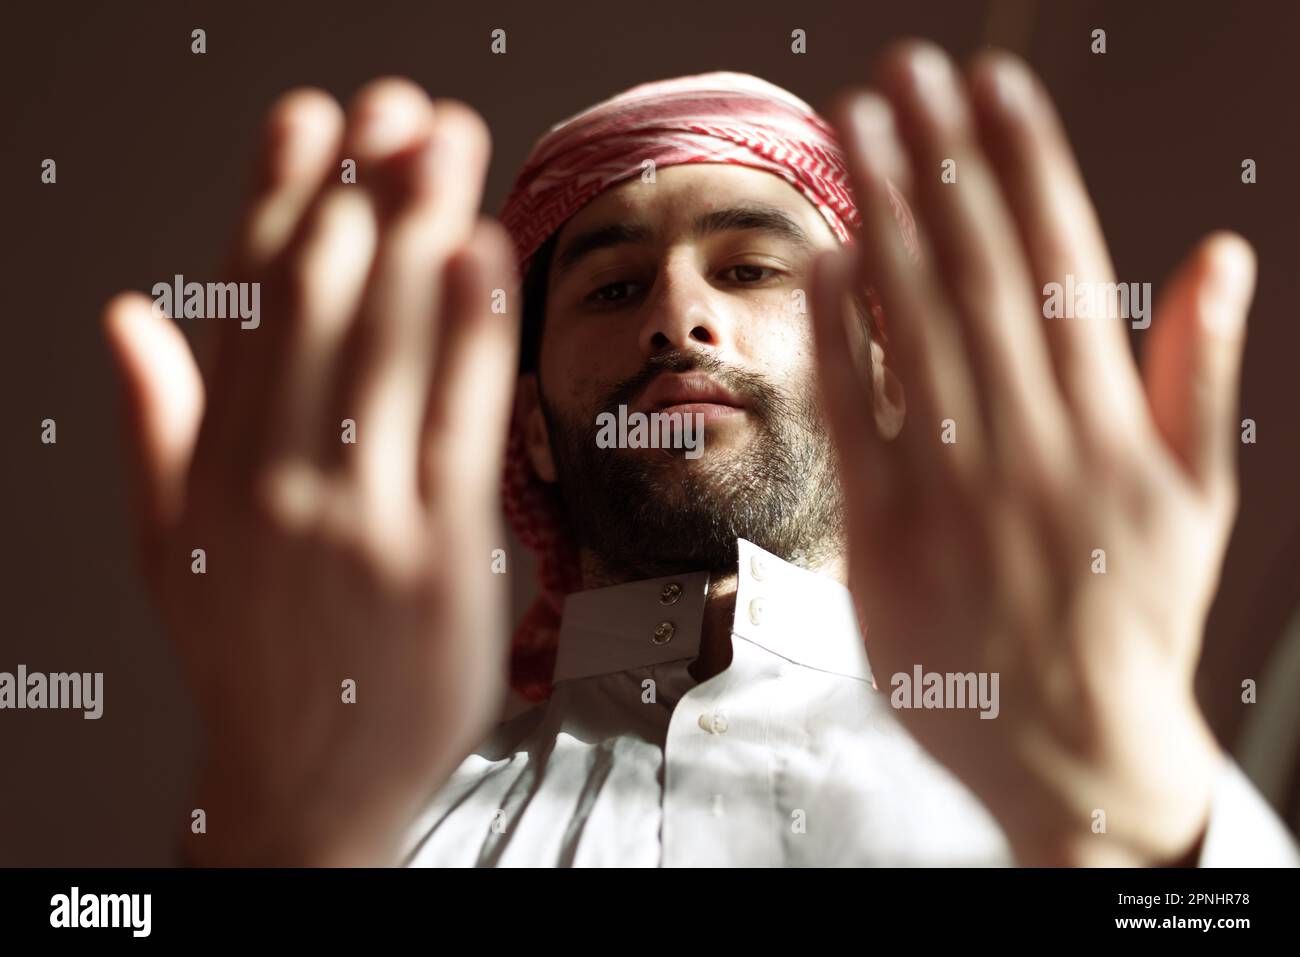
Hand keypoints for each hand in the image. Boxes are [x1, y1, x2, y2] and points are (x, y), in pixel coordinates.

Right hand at [103, 80, 519, 864]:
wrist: (311, 785)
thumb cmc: (256, 658)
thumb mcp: (173, 549)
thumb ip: (154, 426)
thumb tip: (126, 314)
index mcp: (212, 466)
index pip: (247, 306)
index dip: (281, 201)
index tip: (310, 123)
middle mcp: (274, 480)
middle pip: (322, 306)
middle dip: (363, 191)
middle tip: (401, 106)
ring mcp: (357, 517)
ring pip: (387, 347)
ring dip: (419, 229)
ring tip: (446, 143)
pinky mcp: (436, 556)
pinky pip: (458, 424)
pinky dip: (470, 333)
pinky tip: (481, 254)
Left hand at [811, 42, 1253, 864]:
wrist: (1069, 749)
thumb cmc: (1136, 616)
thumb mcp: (1198, 502)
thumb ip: (1199, 373)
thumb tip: (1220, 254)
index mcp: (1115, 430)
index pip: (1065, 265)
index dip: (1026, 165)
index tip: (994, 87)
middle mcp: (1035, 447)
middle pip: (978, 274)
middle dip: (942, 162)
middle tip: (906, 73)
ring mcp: (956, 492)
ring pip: (914, 329)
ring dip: (883, 216)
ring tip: (858, 129)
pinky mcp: (887, 537)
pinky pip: (858, 416)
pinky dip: (842, 334)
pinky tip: (826, 258)